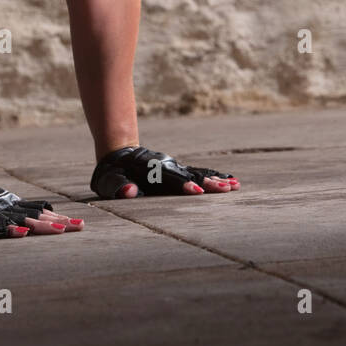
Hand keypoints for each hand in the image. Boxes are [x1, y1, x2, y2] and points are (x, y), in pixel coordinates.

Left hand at [90, 144, 239, 198]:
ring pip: (197, 173)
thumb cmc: (113, 174)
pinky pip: (199, 173)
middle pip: (190, 176)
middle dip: (207, 184)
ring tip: (235, 186)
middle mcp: (167, 167)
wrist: (119, 154)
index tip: (197, 192)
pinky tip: (231, 182)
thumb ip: (119, 187)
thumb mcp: (109, 183)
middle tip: (225, 189)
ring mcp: (175, 167)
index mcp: (152, 172)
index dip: (183, 186)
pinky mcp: (179, 170)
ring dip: (216, 180)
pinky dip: (215, 177)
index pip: (170, 180)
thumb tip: (129, 192)